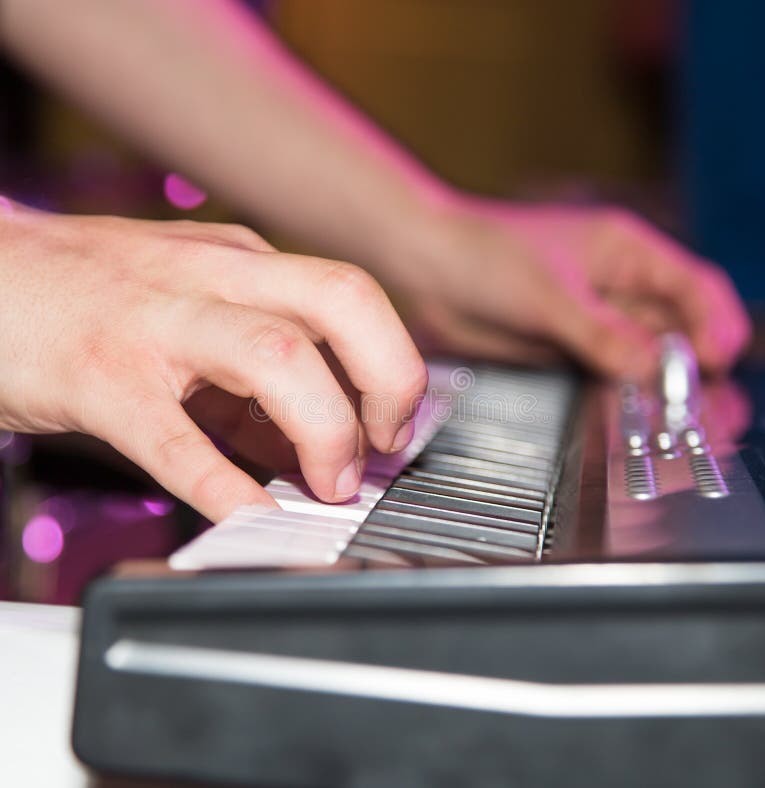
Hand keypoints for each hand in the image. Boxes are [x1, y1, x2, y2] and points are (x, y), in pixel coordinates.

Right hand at [0, 202, 426, 520]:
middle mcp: (210, 280)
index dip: (391, 365)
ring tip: (331, 483)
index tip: (395, 425)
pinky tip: (253, 520)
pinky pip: (178, 440)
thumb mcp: (186, 317)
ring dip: (326, 428)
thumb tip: (307, 449)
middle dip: (389, 376)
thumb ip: (249, 383)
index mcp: (238, 266)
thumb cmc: (82, 300)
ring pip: (277, 354)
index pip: (349, 297)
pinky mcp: (101, 378)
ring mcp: (155, 323)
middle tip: (386, 442)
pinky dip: (226, 487)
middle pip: (342, 299)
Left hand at [398, 198, 749, 378]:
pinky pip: (609, 370)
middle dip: (693, 363)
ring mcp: (593, 317)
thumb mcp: (551, 295)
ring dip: (660, 382)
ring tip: (678, 415)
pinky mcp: (568, 344)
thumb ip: (603, 333)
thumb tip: (648, 368)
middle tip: (705, 404)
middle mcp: (616, 285)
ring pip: (644, 354)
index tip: (716, 362)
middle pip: (676, 326)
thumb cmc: (485, 254)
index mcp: (625, 251)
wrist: (431, 270)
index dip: (713, 325)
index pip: (694, 288)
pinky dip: (624, 390)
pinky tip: (634, 409)